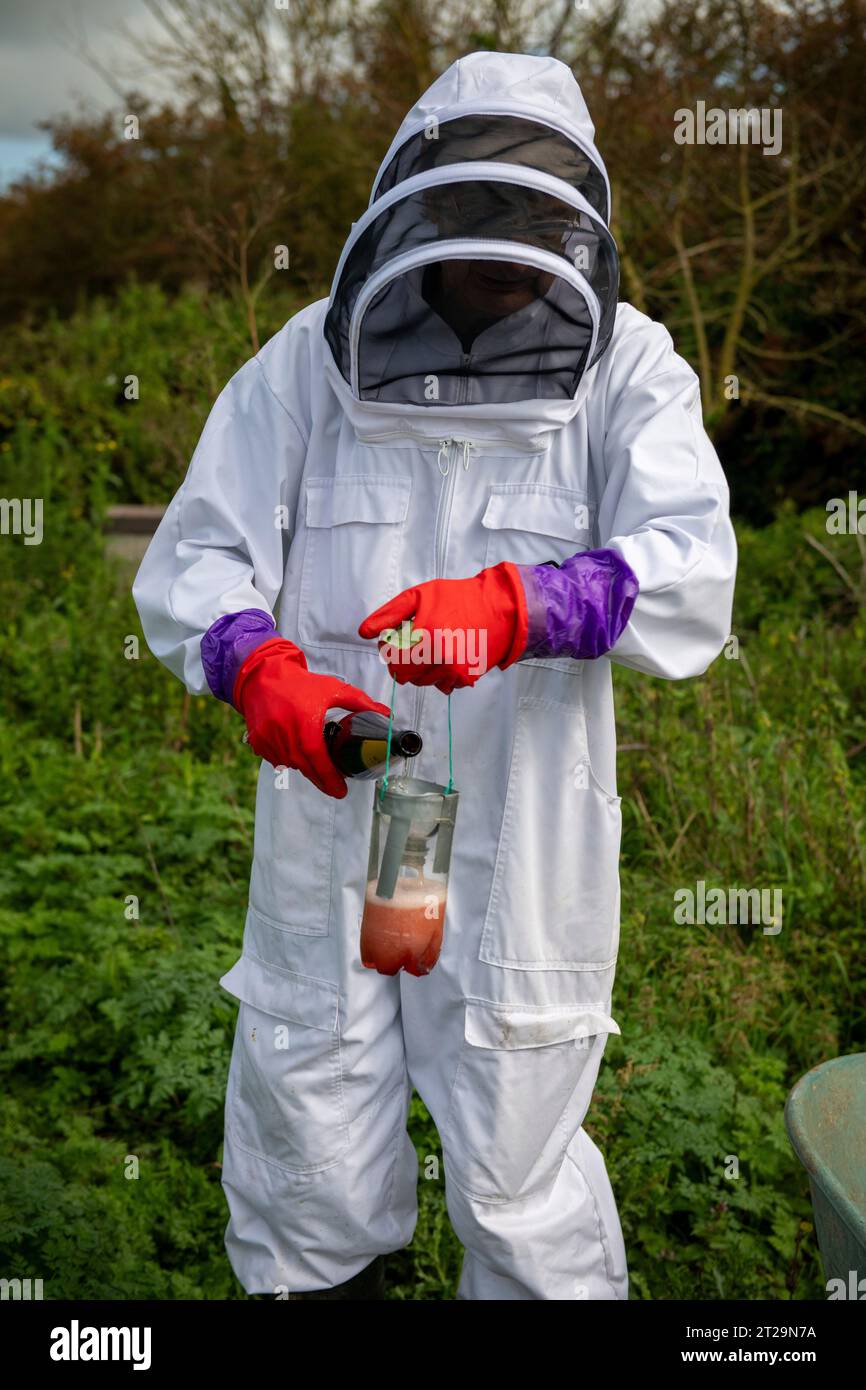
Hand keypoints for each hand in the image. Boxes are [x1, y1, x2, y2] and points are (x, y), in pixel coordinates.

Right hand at [233, 637, 391, 797]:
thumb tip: (387, 714)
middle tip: (335, 789)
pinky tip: (297, 752)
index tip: (341, 790)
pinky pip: (276, 760)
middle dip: (321, 781)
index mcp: (304, 720)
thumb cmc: (301, 684)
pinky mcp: (258, 741)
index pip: (317, 757)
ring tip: (316, 765)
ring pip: (291, 765)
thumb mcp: (333, 689)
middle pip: (305, 767)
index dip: (329, 776)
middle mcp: (284, 731)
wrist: (264, 677)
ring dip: (305, 768)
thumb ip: (361, 703)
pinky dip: (288, 760)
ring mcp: (268, 738)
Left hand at [358, 562, 527, 693]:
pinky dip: (440, 675)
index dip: (389, 651)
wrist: (499, 608)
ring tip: (432, 647)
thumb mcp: (420, 596)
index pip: (392, 661)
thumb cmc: (460, 598)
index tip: (395, 640)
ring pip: (423, 682)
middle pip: (405, 676)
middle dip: (404, 662)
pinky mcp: (466, 678)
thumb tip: (364, 632)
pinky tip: (447, 656)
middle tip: (413, 645)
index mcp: (425, 637)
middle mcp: (439, 658)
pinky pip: (443, 685)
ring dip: (421, 669)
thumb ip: (389, 614)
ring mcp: (454, 671)